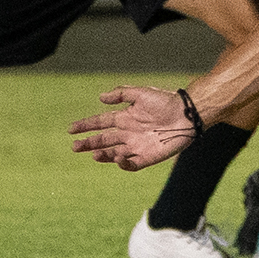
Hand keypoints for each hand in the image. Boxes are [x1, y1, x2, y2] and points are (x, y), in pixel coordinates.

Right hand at [70, 86, 197, 169]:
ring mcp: (137, 145)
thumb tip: (100, 98)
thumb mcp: (141, 93)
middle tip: (75, 147)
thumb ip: (121, 94)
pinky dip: (123, 164)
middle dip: (89, 143)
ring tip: (94, 154)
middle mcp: (129, 132)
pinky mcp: (148, 156)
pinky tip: (117, 158)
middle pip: (104, 140)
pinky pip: (132, 164)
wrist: (187, 114)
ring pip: (114, 153)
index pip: (100, 122)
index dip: (86, 125)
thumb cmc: (166, 101)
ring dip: (103, 155)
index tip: (71, 129)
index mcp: (125, 117)